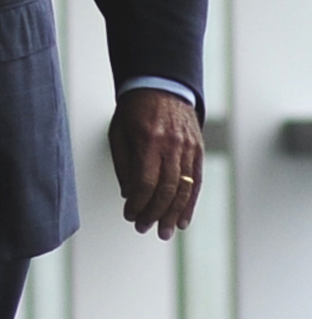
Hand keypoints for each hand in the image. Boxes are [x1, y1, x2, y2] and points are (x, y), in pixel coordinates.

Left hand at [111, 87, 203, 240]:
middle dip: (154, 213)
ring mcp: (189, 148)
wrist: (162, 86)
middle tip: (144, 229)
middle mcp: (173, 145)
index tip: (129, 216)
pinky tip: (182, 219)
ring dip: (174, 214)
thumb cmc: (133, 112)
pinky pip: (197, 181)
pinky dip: (190, 203)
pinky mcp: (199, 150)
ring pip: (185, 188)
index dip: (137, 203)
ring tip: (165, 232)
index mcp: (149, 140)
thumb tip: (129, 197)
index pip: (145, 181)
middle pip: (167, 188)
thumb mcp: (118, 134)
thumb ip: (124, 166)